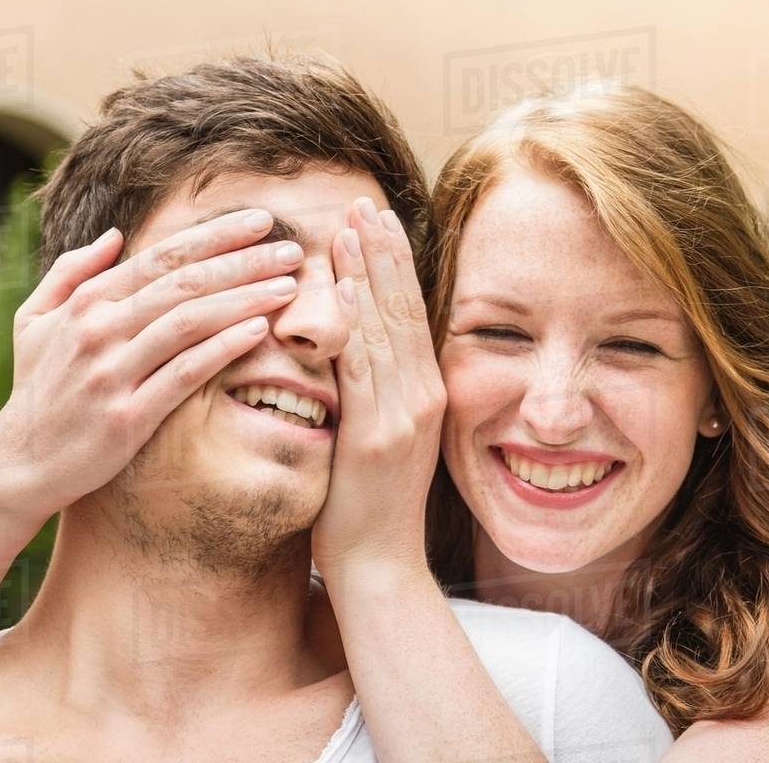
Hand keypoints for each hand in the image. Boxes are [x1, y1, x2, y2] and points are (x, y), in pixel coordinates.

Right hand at [0, 208, 302, 526]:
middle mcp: (99, 330)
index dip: (216, 236)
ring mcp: (112, 373)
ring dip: (244, 300)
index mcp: (87, 303)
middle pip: (185, 283)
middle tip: (293, 249)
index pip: (163, 257)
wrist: (18, 463)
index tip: (260, 221)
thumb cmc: (37, 388)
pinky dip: (223, 349)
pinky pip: (184, 374)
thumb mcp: (35, 321)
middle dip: (244, 262)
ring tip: (288, 287)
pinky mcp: (128, 416)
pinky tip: (259, 331)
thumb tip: (115, 235)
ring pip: (190, 322)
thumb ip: (71, 273)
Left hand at [311, 197, 445, 576]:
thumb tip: (356, 348)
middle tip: (363, 203)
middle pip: (401, 309)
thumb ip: (376, 391)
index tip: (374, 221)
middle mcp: (422, 396)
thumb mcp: (385, 438)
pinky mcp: (377, 436)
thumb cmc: (372, 505)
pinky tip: (343, 288)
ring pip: (385, 329)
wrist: (380, 564)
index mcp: (425, 393)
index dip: (392, 265)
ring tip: (352, 226)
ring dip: (367, 274)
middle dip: (381, 253)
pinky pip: (363, 370)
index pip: (408, 314)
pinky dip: (355, 325)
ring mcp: (403, 415)